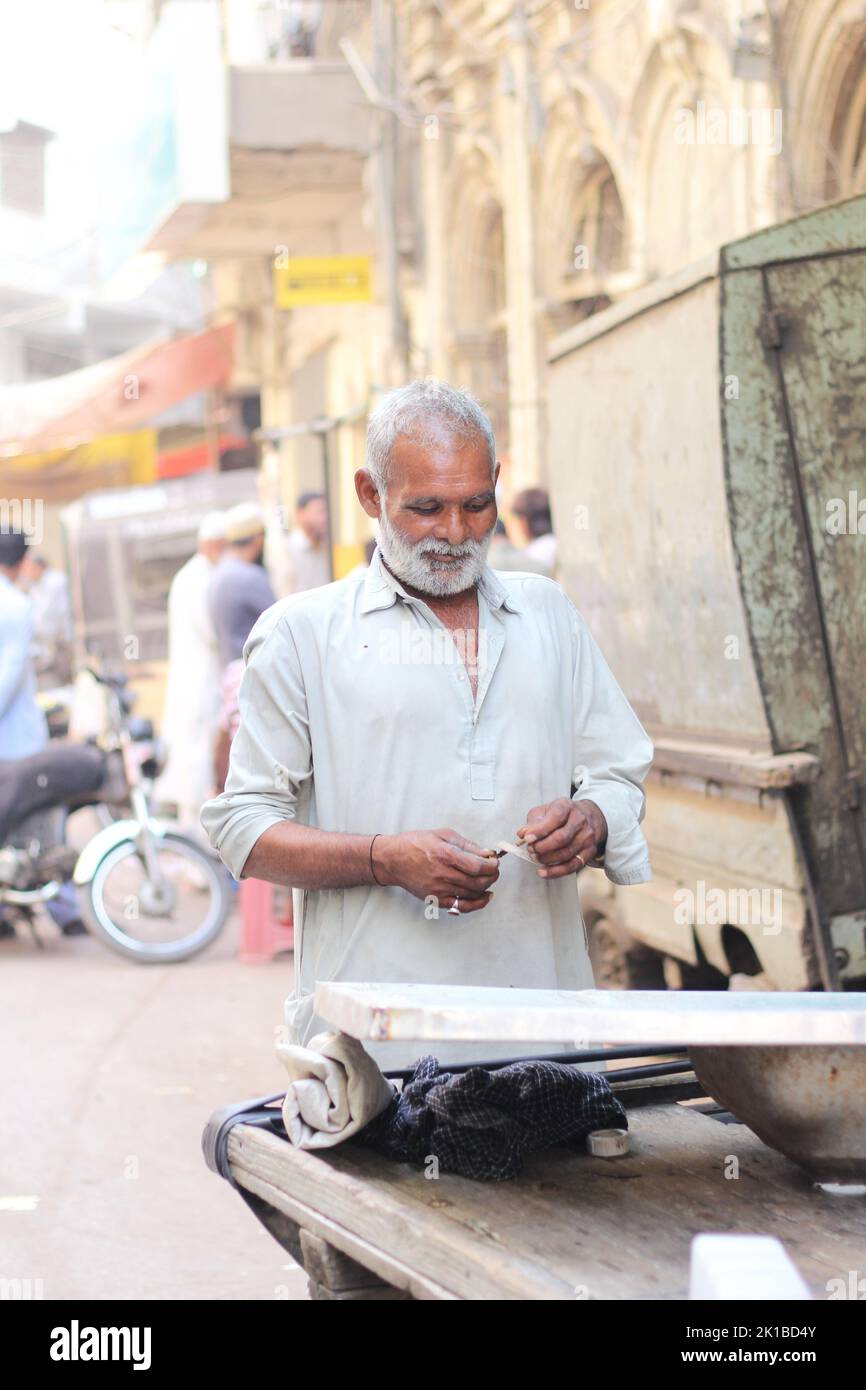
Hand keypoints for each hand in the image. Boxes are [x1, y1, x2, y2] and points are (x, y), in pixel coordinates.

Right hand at [373, 829, 499, 913]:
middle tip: (494, 870)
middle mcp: (443, 873)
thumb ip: (466, 844)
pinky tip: (484, 897)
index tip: (495, 861)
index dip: (492, 865)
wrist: (393, 859)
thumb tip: (486, 853)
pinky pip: (461, 906)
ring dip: (486, 887)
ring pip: (472, 894)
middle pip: (478, 881)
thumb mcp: (442, 834)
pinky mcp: (436, 899)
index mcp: (446, 854)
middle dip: (492, 876)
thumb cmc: (415, 844)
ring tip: (488, 879)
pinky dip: (477, 904)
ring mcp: (440, 889)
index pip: (478, 866)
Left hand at [516, 798, 606, 879]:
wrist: (588, 817)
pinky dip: (555, 872)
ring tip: (535, 858)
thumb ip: (533, 822)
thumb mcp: (545, 811)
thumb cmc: (562, 815)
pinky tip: (543, 872)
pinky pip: (572, 866)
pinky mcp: (589, 852)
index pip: (555, 818)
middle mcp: (579, 821)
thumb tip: (523, 834)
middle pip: (561, 838)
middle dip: (542, 847)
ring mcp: (586, 837)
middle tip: (531, 850)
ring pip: (565, 853)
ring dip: (546, 859)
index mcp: (566, 807)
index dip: (540, 830)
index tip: (527, 838)